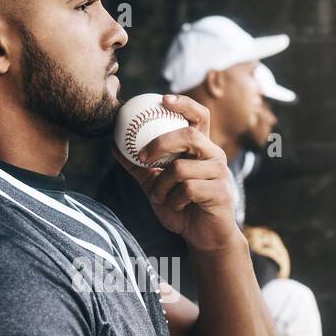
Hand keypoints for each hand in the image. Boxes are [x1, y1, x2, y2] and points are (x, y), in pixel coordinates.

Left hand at [111, 93, 240, 252]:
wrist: (202, 237)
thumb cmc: (181, 208)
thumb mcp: (155, 185)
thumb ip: (139, 166)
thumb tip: (114, 145)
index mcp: (201, 148)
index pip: (199, 116)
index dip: (183, 104)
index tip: (163, 99)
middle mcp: (214, 156)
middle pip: (189, 136)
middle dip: (161, 143)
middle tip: (143, 157)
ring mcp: (220, 174)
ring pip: (182, 168)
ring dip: (162, 185)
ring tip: (159, 197)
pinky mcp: (221, 193)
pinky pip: (188, 189)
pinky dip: (174, 200)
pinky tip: (175, 207)